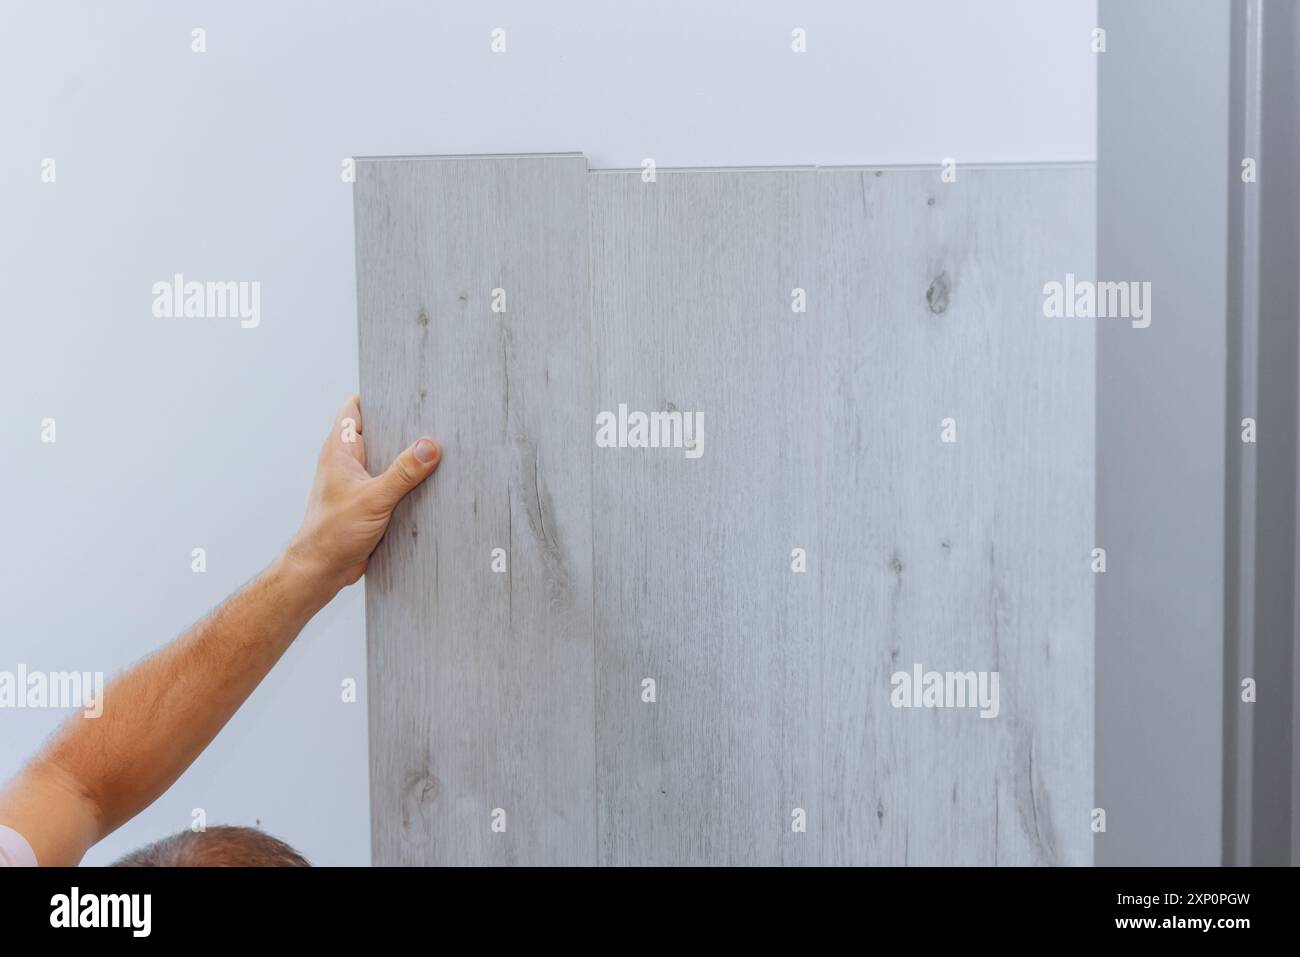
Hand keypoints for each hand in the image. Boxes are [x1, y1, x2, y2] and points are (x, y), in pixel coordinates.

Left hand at [286, 394, 440, 593]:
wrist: (321, 570)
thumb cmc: (332, 533)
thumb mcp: (374, 498)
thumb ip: (403, 472)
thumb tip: (430, 446)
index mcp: (340, 451)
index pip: (355, 409)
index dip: (377, 397)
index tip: (405, 391)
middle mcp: (348, 462)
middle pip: (378, 432)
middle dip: (402, 428)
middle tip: (432, 420)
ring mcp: (358, 482)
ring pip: (387, 460)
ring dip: (407, 459)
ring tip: (437, 449)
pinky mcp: (369, 502)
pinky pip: (392, 483)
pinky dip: (408, 482)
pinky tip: (429, 483)